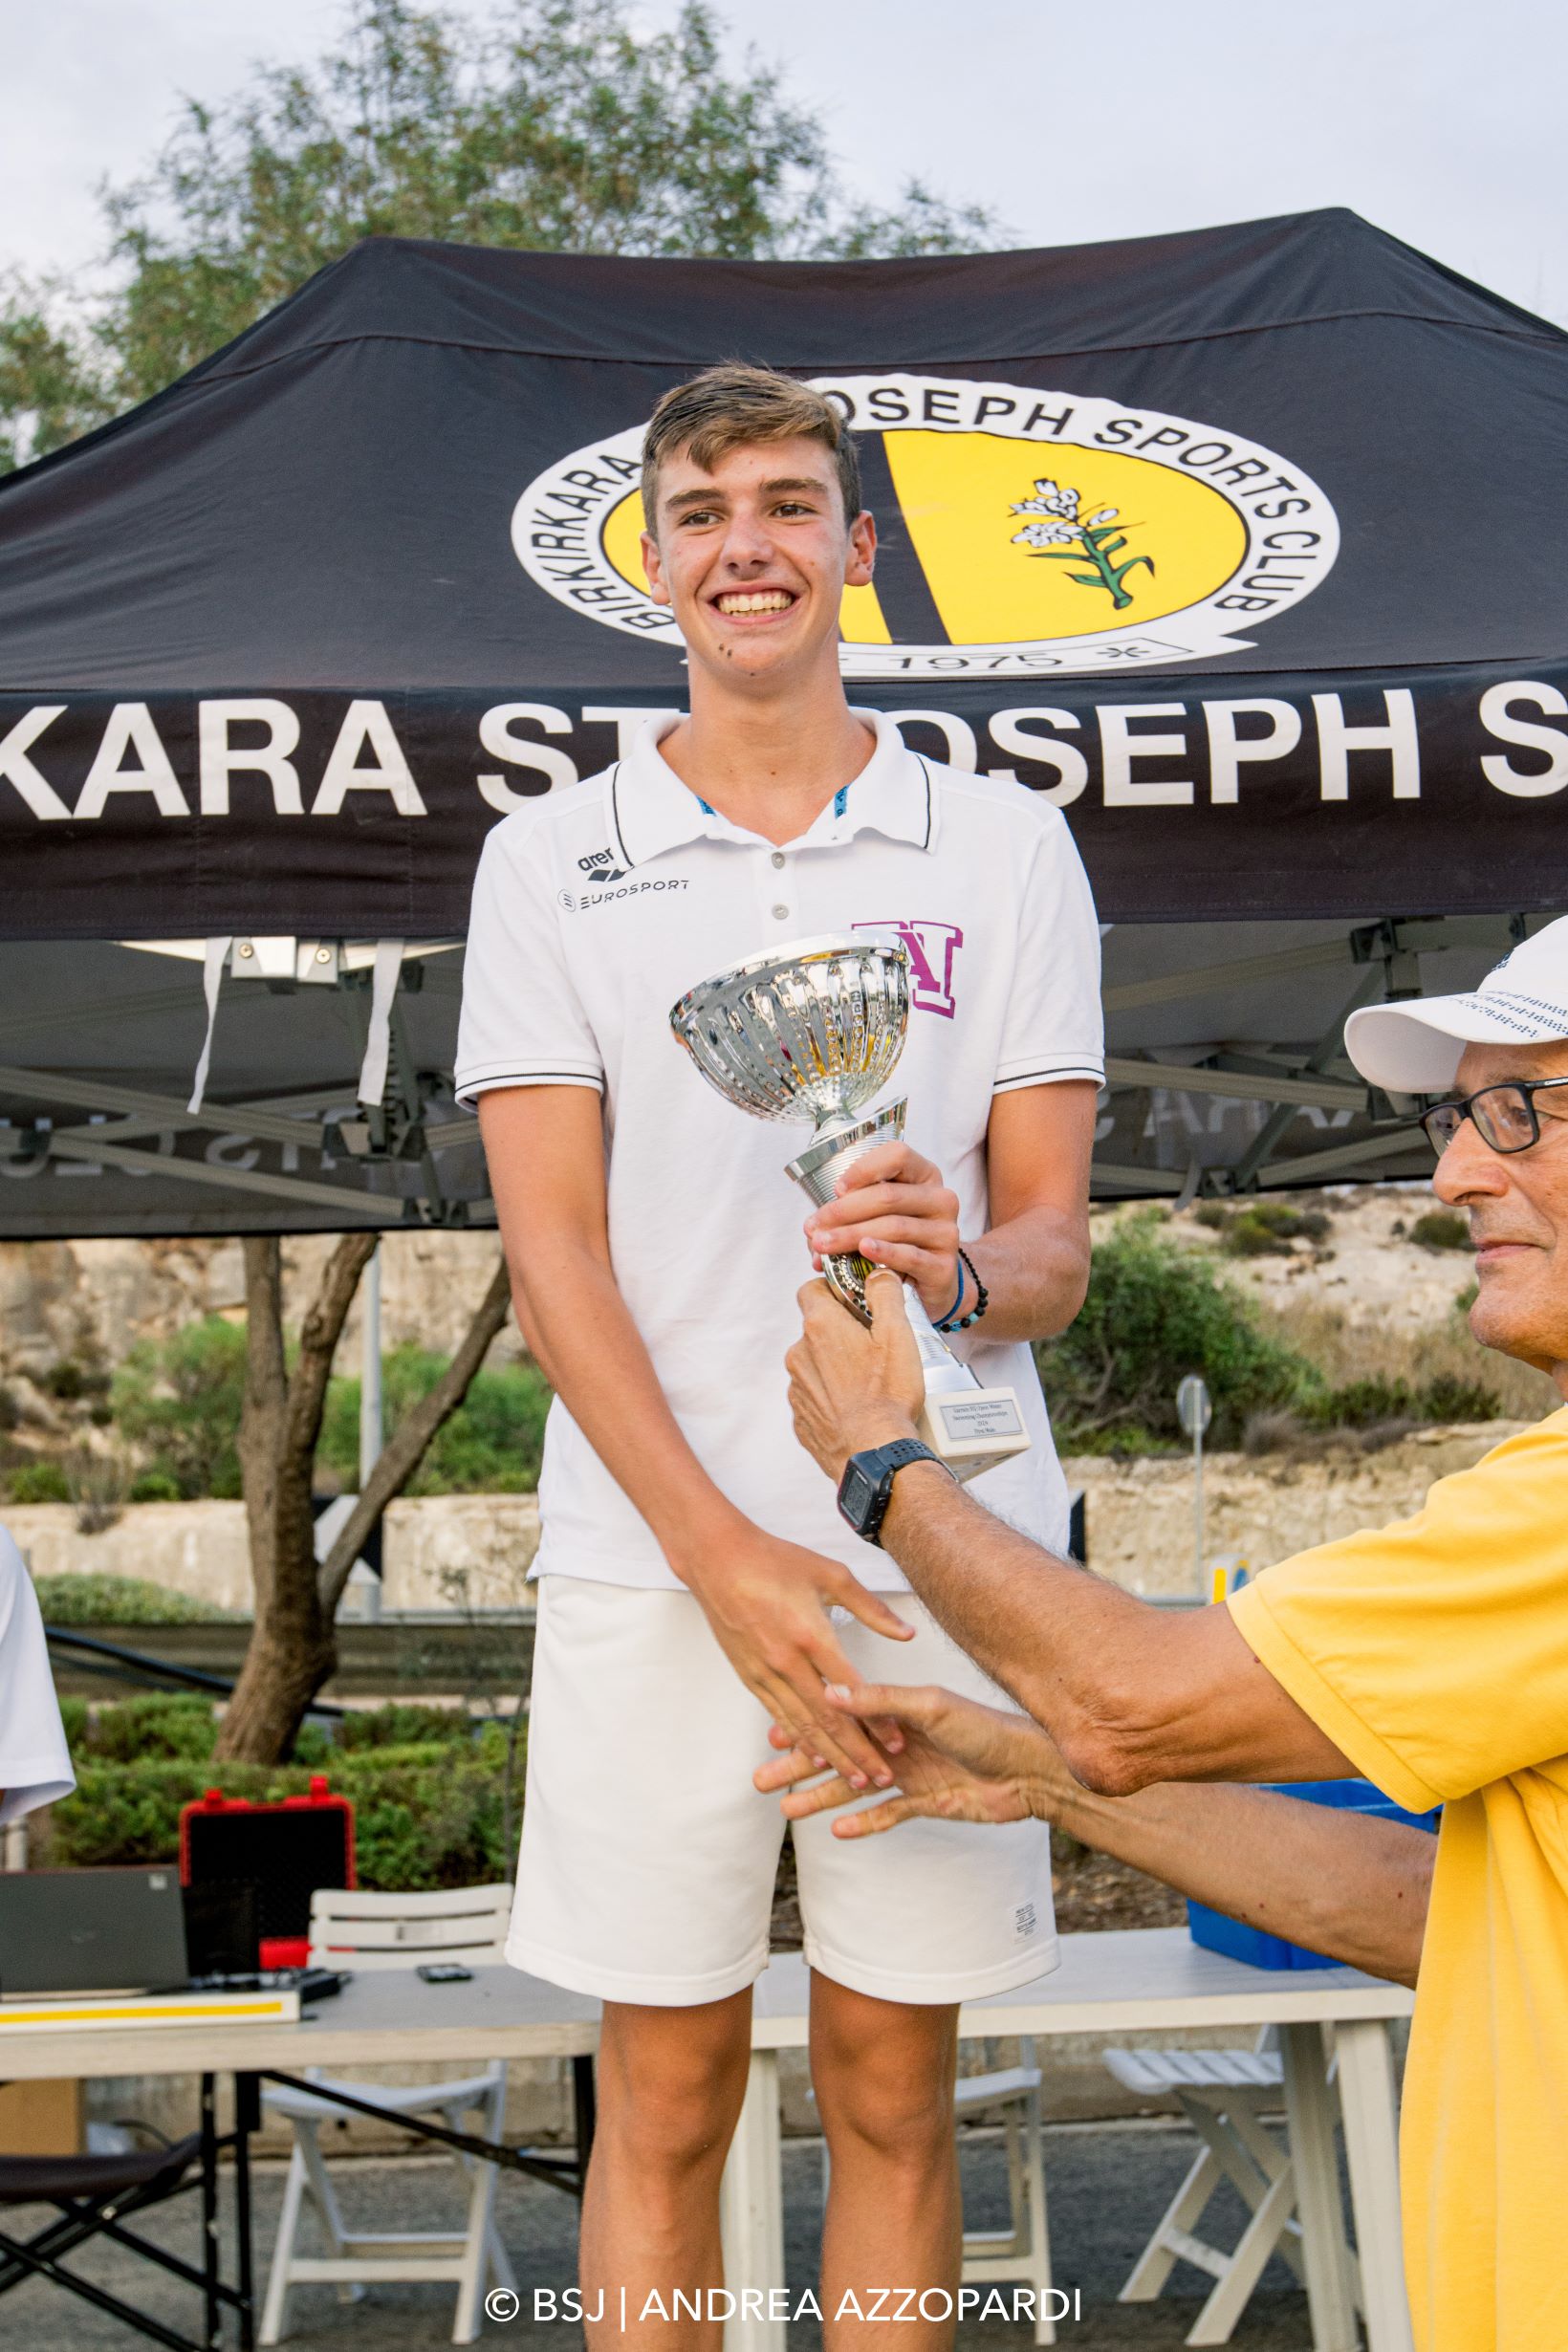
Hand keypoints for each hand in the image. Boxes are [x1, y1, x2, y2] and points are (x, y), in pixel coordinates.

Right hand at [682, 1527, 914, 1790]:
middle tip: (882, 1778)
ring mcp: (765, 1673)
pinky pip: (778, 1716)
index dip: (876, 1722)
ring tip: (853, 1781)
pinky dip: (798, 1740)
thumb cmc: (775, 1560)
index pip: (852, 1692)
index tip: (898, 1744)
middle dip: (857, 1754)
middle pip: (828, 1720)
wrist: (717, 1559)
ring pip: (801, 1726)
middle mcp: (787, 1662)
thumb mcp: (831, 1574)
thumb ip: (872, 1609)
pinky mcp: (749, 1677)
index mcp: (812, 1636)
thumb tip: (908, 1634)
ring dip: (830, 1756)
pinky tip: (813, 1757)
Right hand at [753, 1683, 1062, 1837]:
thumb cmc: (988, 1728)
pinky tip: (836, 1830)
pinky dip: (863, 1823)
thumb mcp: (932, 1706)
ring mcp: (911, 1773)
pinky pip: (887, 1815)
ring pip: (854, 1787)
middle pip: (839, 1754)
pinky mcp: (927, 1802)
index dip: (807, 1726)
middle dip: (801, 1766)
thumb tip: (834, 1690)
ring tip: (786, 1809)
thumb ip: (882, 1701)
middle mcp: (899, 1741)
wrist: (1032, 1769)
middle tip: (761, 1779)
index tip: (772, 1735)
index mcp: (897, 1713)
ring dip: (821, 1798)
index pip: (840, 1719)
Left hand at [785, 1270, 924, 1483]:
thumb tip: (879, 1274)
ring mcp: (797, 1387)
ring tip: (868, 1383)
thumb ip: (886, 1295)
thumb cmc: (887, 1396)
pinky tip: (857, 1407)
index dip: (832, 1290)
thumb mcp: (897, 1334)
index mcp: (821, 1327)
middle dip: (840, 1332)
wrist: (873, 1453)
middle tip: (872, 1347)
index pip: (811, 1288)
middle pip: (816, 1328)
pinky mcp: (800, 1417)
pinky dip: (831, 1397)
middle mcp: (800, 1353)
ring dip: (835, 1366)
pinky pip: (814, 1396)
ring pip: (814, 1363)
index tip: (853, 1300)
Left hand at [803, 1140, 963, 1325]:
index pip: (898, 1155)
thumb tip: (813, 1230)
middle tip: (815, 1227)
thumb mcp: (876, 1216)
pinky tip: (864, 1250)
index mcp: (924, 1175)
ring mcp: (946, 1233)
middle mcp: (941, 1199)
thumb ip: (847, 1215)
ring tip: (823, 1245)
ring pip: (893, 1226)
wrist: (929, 1282)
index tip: (836, 1189)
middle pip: (888, 1196)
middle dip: (844, 1211)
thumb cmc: (898, 1241)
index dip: (864, 1169)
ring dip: (851, 1235)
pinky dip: (883, 1252)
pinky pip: (909, 1255)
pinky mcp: (944, 1265)